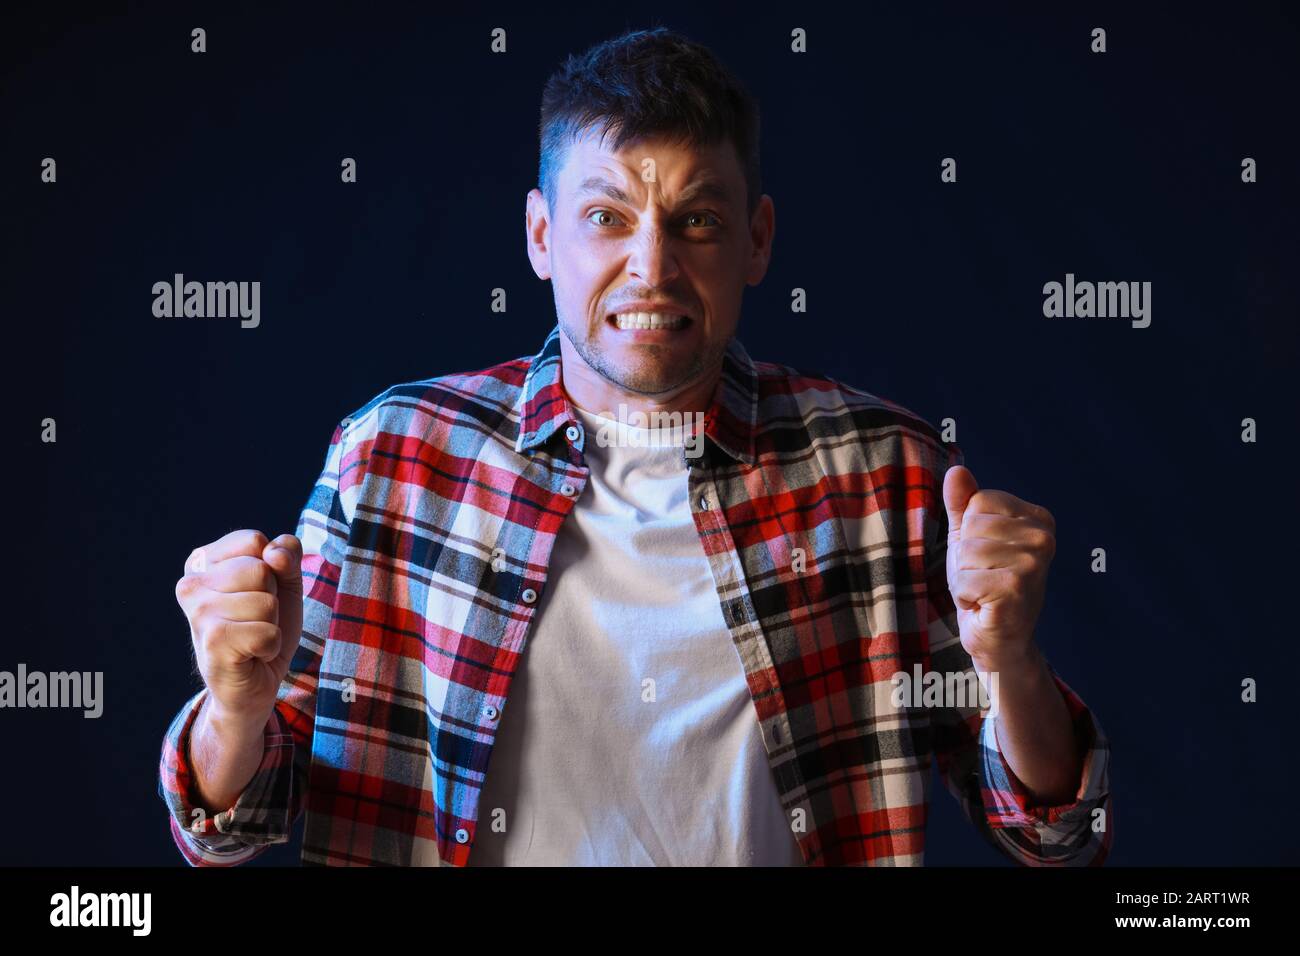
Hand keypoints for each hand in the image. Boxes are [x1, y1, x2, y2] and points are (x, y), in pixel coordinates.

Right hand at [175, 529, 303, 723]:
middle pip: (261, 571)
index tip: (256, 592)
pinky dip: (271, 646)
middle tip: (254, 620)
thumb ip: (287, 556)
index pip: (255, 541)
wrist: (252, 683)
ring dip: (271, 624)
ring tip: (252, 637)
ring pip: (267, 603)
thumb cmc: (263, 627)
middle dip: (272, 598)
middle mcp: (190, 585)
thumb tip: (274, 552)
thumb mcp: (284, 584)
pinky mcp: (213, 643)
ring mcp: (198, 614)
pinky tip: (252, 654)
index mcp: (202, 562)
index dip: (272, 568)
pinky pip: (268, 633)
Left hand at [942, 465, 1054, 671]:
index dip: (969, 531)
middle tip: (983, 577)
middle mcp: (1044, 538)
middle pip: (971, 526)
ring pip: (965, 552)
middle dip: (964, 556)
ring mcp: (1033, 564)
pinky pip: (964, 579)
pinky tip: (983, 606)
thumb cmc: (983, 584)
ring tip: (983, 591)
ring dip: (963, 577)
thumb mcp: (969, 537)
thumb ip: (962, 503)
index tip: (985, 556)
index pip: (979, 501)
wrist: (997, 637)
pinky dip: (964, 596)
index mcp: (1039, 519)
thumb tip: (956, 470)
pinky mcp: (1016, 588)